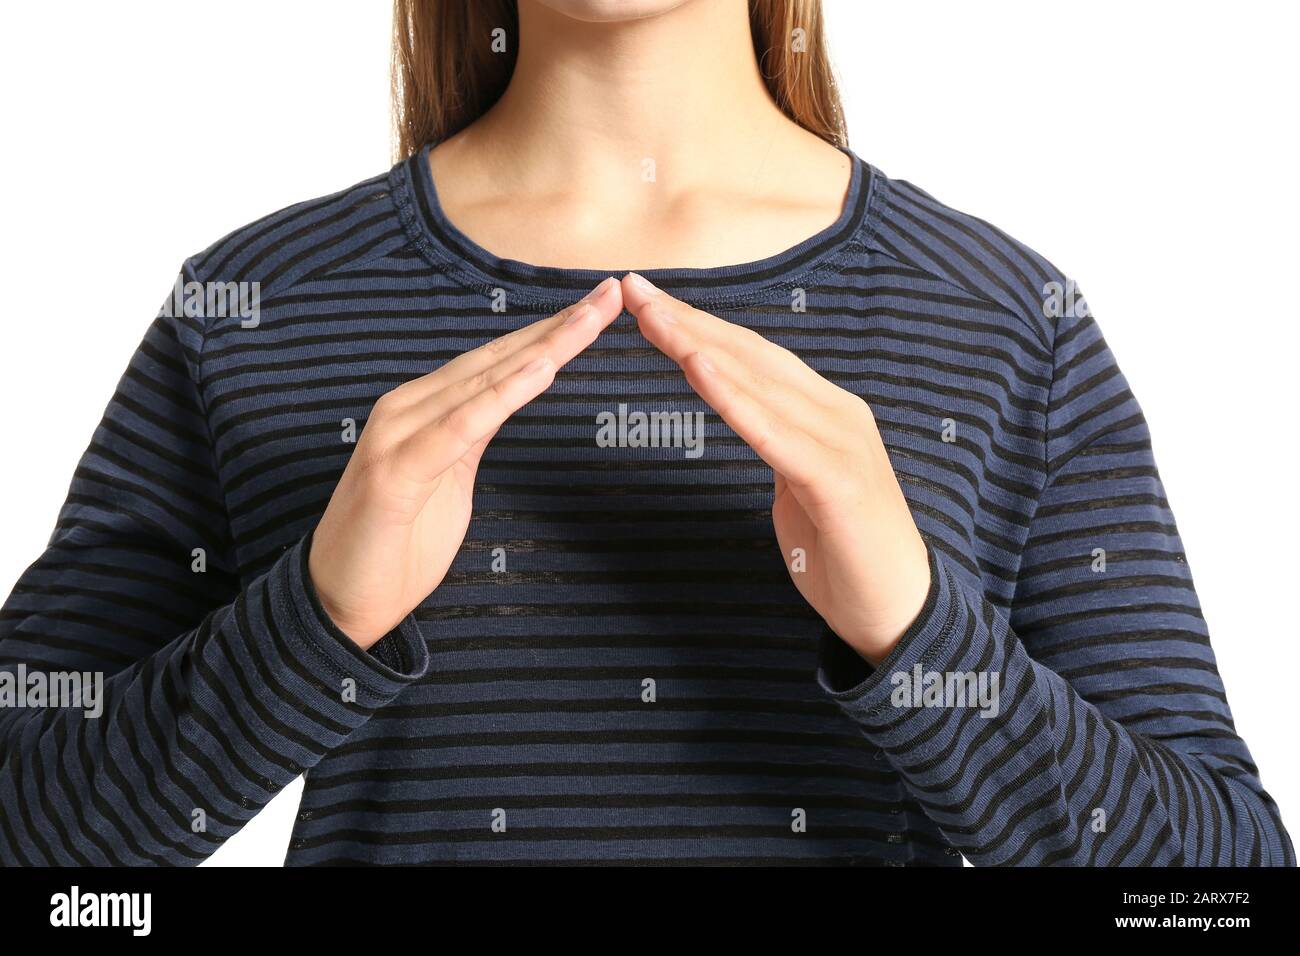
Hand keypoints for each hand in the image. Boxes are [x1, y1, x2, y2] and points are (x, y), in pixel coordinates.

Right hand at [309, 277, 624, 647]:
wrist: (336, 603)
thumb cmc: (394, 544)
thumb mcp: (449, 481)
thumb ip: (471, 437)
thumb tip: (503, 404)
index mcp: (425, 410)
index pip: (497, 363)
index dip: (548, 334)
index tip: (597, 309)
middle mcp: (410, 409)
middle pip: (497, 359)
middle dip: (557, 326)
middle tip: (609, 295)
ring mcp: (398, 435)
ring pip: (484, 381)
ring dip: (541, 348)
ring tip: (588, 319)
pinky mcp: (395, 471)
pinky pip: (461, 427)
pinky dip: (503, 396)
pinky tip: (542, 370)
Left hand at [621, 273, 929, 664]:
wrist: (898, 613)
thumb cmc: (846, 553)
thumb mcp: (803, 485)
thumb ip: (780, 445)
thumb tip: (749, 419)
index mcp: (827, 412)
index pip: (754, 359)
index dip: (703, 326)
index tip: (651, 302)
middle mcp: (837, 414)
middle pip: (751, 357)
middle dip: (690, 321)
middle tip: (637, 290)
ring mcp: (841, 444)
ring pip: (758, 383)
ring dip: (700, 346)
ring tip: (652, 317)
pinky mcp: (836, 481)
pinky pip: (773, 433)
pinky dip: (732, 398)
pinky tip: (697, 369)